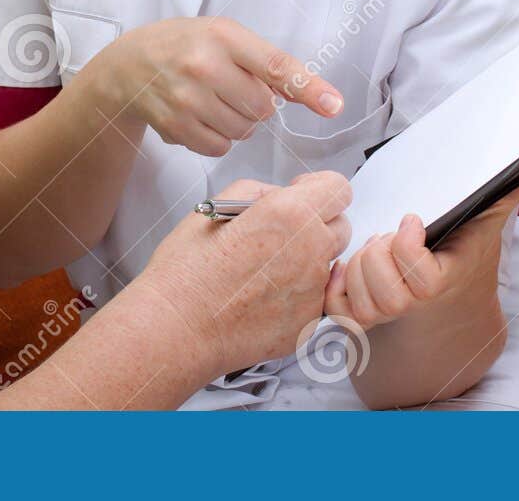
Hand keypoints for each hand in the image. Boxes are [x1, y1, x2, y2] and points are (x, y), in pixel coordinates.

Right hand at [83, 17, 343, 156]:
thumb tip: (309, 96)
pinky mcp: (175, 125)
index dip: (309, 87)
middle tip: (232, 87)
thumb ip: (265, 62)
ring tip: (213, 100)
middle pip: (263, 108)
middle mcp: (205, 66)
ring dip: (237, 122)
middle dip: (256, 103)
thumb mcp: (224, 36)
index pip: (276, 65)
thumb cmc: (185, 45)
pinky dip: (217, 137)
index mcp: (224, 36)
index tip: (334, 105)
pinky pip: (220, 147)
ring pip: (243, 131)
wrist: (128, 65)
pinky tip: (198, 116)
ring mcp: (188, 99)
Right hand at [138, 172, 351, 376]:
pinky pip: (315, 300)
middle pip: (341, 226)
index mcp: (289, 215)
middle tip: (283, 234)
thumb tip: (281, 196)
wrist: (177, 328)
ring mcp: (313, 291)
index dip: (321, 189)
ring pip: (329, 265)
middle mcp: (310, 251)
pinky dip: (298, 296)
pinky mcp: (308, 324)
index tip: (305, 196)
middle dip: (318, 224)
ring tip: (266, 271)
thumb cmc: (187, 272)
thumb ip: (260, 192)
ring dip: (309, 261)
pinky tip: (263, 298)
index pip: (338, 189)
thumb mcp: (216, 207)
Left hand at [324, 173, 518, 329]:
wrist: (452, 298)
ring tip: (375, 247)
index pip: (420, 279)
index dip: (407, 246)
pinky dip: (336, 287)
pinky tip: (347, 264)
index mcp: (444, 282)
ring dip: (358, 266)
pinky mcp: (363, 315)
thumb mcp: (485, 222)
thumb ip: (506, 195)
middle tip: (389, 235)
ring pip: (360, 299)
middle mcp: (415, 305)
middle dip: (379, 254)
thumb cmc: (463, 253)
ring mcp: (388, 314)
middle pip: (385, 291)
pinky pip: (339, 311)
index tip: (411, 219)